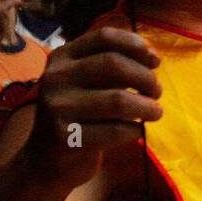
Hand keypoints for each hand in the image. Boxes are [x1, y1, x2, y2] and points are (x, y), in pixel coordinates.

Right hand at [22, 27, 162, 191]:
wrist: (45, 163)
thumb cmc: (78, 115)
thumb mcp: (86, 82)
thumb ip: (113, 65)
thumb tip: (152, 56)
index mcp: (62, 57)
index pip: (104, 37)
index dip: (136, 45)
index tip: (155, 61)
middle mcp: (55, 78)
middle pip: (114, 64)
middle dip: (145, 77)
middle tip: (156, 91)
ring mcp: (58, 108)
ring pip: (118, 100)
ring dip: (147, 106)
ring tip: (155, 112)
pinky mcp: (66, 139)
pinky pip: (116, 130)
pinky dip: (135, 130)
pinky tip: (136, 131)